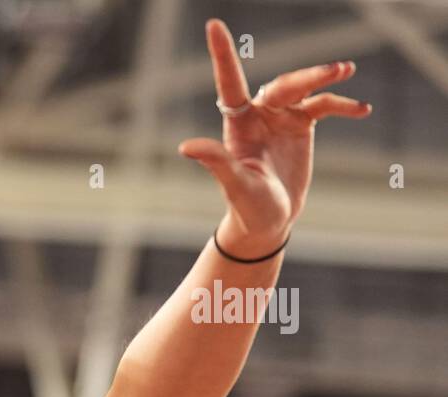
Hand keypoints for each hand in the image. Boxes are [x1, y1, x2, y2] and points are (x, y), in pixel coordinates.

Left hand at [179, 18, 371, 253]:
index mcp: (237, 126)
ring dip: (324, 80)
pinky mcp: (300, 126)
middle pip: (282, 85)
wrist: (269, 222)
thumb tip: (185, 147)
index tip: (214, 25)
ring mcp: (280, 119)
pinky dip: (341, 105)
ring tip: (346, 71)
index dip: (222, 56)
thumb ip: (216, 162)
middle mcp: (258, 116)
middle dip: (307, 75)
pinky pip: (322, 106)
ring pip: (302, 89)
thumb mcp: (235, 185)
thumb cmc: (247, 207)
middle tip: (337, 70)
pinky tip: (361, 109)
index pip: (229, 84)